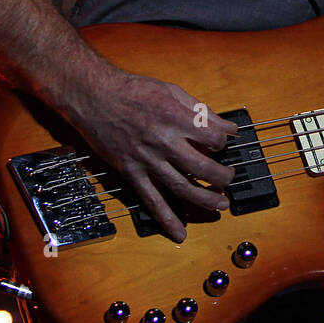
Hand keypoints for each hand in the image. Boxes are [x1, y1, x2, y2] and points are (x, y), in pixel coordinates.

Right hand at [56, 66, 238, 241]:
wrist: (94, 97)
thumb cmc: (133, 90)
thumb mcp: (172, 91)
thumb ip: (201, 110)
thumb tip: (227, 126)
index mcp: (176, 118)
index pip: (212, 138)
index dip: (223, 141)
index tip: (223, 142)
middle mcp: (163, 141)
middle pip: (201, 167)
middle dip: (221, 176)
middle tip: (229, 179)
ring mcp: (146, 159)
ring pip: (181, 186)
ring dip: (204, 199)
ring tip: (221, 205)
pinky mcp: (131, 172)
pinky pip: (150, 199)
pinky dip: (166, 217)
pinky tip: (179, 232)